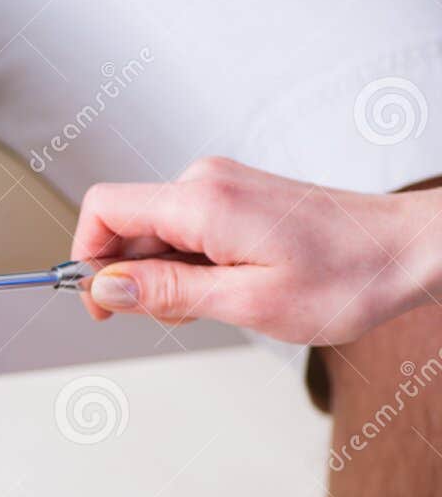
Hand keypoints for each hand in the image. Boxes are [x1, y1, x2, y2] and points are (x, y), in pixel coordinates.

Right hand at [71, 157, 436, 343]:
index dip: (87, 258)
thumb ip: (169, 292)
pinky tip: (234, 284)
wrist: (411, 250)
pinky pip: (186, 228)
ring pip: (156, 231)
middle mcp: (206, 181)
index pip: (103, 209)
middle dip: (135, 276)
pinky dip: (193, 262)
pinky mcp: (237, 195)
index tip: (102, 304)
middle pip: (127, 224)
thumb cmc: (350, 276)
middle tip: (183, 315)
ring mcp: (222, 185)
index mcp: (202, 201)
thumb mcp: (250, 302)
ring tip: (223, 300)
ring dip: (169, 274)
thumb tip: (105, 288)